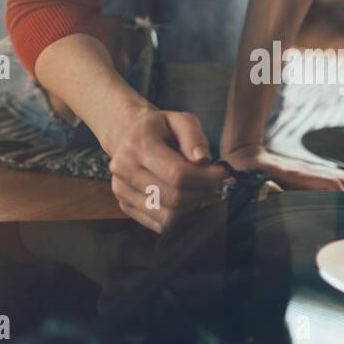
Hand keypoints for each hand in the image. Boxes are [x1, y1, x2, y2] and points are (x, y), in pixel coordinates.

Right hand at [108, 106, 225, 232]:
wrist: (129, 137)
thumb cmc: (161, 129)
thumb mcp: (180, 119)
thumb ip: (193, 136)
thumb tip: (203, 160)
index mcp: (137, 145)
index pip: (178, 174)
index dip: (206, 178)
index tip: (222, 173)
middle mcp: (123, 170)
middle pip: (174, 198)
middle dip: (202, 193)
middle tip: (214, 183)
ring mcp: (121, 191)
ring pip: (168, 216)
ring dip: (192, 206)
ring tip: (199, 190)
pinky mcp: (125, 206)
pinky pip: (160, 224)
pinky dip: (180, 216)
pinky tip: (186, 199)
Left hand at [219, 142, 343, 193]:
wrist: (245, 156)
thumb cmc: (249, 173)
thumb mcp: (254, 182)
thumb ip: (265, 188)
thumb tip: (275, 192)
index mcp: (299, 176)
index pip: (329, 185)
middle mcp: (310, 172)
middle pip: (342, 181)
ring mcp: (312, 172)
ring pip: (342, 179)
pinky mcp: (310, 175)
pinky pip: (336, 180)